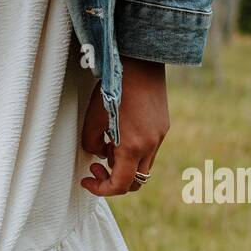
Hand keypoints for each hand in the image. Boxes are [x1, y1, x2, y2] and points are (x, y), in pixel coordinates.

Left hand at [79, 56, 167, 196]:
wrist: (140, 61)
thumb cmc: (112, 88)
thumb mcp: (92, 119)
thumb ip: (91, 144)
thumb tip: (99, 153)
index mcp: (133, 146)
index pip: (121, 185)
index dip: (101, 189)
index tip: (87, 180)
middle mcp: (151, 145)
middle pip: (136, 182)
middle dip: (114, 180)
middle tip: (95, 166)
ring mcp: (160, 136)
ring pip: (143, 166)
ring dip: (124, 165)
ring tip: (107, 144)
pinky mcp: (163, 126)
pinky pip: (149, 149)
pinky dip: (133, 151)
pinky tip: (120, 132)